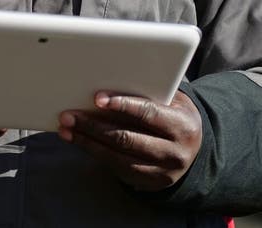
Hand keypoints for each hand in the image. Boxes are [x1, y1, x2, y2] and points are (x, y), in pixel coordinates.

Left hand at [58, 90, 201, 190]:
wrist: (194, 149)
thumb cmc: (175, 113)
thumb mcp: (172, 100)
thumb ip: (148, 92)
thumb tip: (109, 78)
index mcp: (181, 125)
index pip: (148, 113)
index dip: (122, 105)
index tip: (97, 99)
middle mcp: (174, 152)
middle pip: (126, 138)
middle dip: (93, 125)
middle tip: (69, 114)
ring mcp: (161, 172)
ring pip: (118, 157)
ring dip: (88, 142)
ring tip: (67, 129)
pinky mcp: (149, 183)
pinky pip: (117, 169)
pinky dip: (95, 153)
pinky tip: (80, 142)